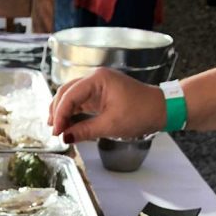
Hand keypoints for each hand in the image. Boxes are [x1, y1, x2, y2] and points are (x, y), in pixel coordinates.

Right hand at [48, 69, 165, 142]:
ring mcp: (97, 85)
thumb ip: (85, 130)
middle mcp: (95, 78)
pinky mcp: (100, 94)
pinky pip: (80, 101)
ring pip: (71, 96)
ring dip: (63, 111)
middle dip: (57, 111)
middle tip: (54, 131)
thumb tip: (66, 137)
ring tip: (58, 129)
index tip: (56, 131)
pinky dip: (72, 112)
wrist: (161, 109)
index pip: (70, 95)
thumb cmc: (141, 112)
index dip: (60, 114)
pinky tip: (68, 124)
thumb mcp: (111, 125)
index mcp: (98, 79)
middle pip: (66, 92)